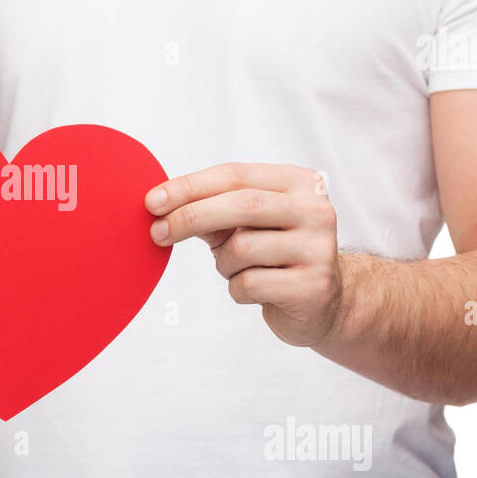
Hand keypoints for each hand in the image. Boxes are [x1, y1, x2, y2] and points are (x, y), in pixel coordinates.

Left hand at [145, 163, 341, 346]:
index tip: (152, 201)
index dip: (189, 186)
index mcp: (299, 183)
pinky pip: (248, 284)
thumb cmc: (274, 254)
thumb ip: (211, 209)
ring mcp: (319, 249)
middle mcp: (316, 210)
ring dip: (223, 263)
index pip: (235, 174)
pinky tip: (256, 290)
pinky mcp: (313, 287)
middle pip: (241, 204)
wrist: (324, 303)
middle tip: (157, 232)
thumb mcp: (245, 224)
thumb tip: (159, 205)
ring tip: (239, 269)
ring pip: (241, 249)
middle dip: (191, 217)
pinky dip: (237, 289)